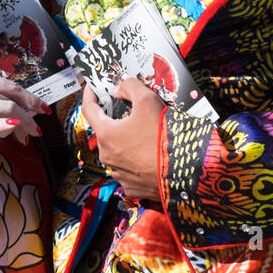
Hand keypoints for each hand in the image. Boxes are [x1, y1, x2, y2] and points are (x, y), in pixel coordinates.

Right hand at [0, 69, 46, 145]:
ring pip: (9, 110)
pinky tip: (17, 131)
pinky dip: (9, 126)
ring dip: (25, 124)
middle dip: (32, 112)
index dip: (30, 98)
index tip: (42, 108)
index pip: (12, 86)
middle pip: (15, 98)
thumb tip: (2, 108)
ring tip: (31, 136)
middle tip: (40, 126)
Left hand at [82, 76, 165, 203]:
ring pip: (118, 150)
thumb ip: (130, 87)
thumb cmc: (163, 136)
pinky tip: (149, 153)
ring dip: (127, 140)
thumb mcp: (148, 100)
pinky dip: (136, 158)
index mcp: (106, 134)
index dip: (90, 95)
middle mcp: (108, 156)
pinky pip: (129, 167)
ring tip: (146, 134)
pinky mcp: (131, 186)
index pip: (89, 110)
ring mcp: (119, 173)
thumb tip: (121, 88)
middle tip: (132, 111)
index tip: (93, 88)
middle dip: (116, 119)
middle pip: (107, 131)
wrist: (183, 171)